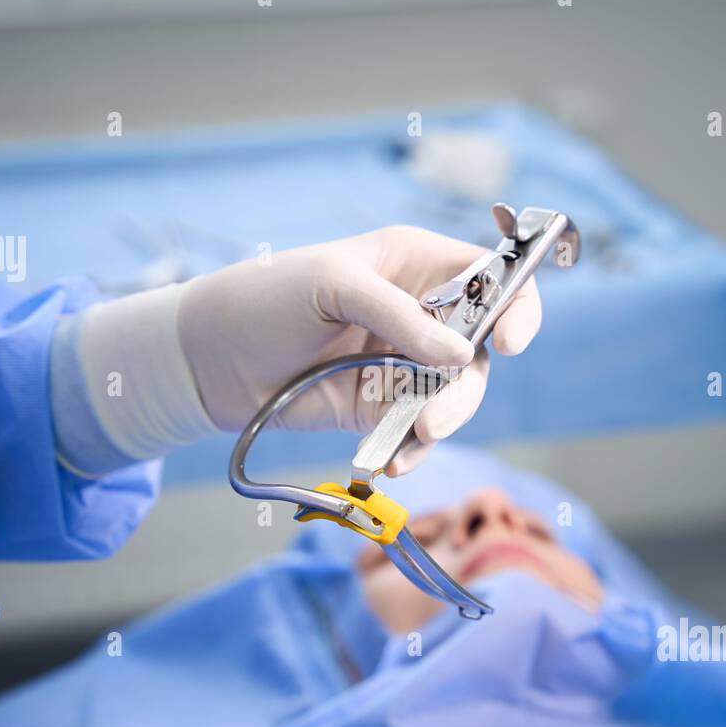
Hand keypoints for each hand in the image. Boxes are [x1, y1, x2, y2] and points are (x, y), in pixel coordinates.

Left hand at [177, 225, 542, 474]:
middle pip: (481, 348)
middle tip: (435, 417)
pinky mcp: (381, 407)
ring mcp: (404, 363)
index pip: (491, 277)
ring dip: (443, 422)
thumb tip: (462, 355)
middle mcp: (420, 312)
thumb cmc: (265, 298)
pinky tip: (393, 462)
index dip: (515, 305)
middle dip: (467, 386)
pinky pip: (418, 430)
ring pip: (455, 395)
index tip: (510, 341)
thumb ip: (399, 316)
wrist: (210, 358)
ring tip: (411, 441)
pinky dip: (413, 448)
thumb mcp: (332, 285)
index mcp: (415, 264)